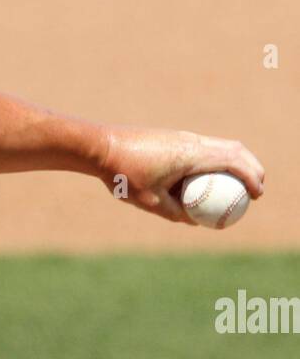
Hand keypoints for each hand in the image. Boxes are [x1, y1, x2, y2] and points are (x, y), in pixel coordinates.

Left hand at [99, 126, 264, 224]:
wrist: (101, 147)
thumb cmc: (124, 175)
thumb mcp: (149, 201)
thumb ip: (175, 213)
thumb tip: (193, 222)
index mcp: (191, 154)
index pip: (233, 161)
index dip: (251, 176)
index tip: (257, 194)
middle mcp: (192, 140)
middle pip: (234, 149)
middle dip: (251, 167)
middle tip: (256, 189)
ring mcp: (183, 137)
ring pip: (219, 146)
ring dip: (234, 162)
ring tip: (236, 185)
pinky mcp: (173, 138)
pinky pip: (203, 149)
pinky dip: (214, 162)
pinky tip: (207, 181)